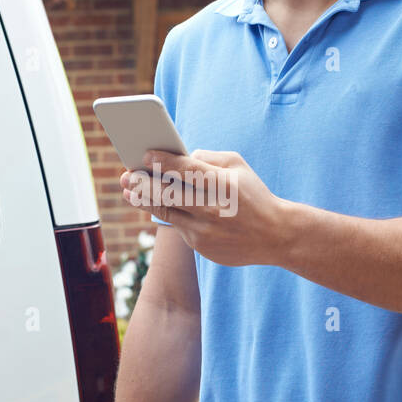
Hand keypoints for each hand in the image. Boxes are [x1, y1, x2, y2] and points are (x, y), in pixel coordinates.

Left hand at [121, 148, 287, 265]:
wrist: (275, 235)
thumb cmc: (253, 195)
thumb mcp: (238, 167)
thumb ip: (208, 158)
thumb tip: (179, 158)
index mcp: (223, 185)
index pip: (187, 170)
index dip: (163, 161)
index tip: (144, 155)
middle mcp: (212, 209)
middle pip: (168, 194)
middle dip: (143, 184)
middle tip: (126, 176)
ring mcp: (205, 231)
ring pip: (166, 212)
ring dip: (145, 201)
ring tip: (129, 191)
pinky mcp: (201, 247)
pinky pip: (179, 226)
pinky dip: (169, 214)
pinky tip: (154, 204)